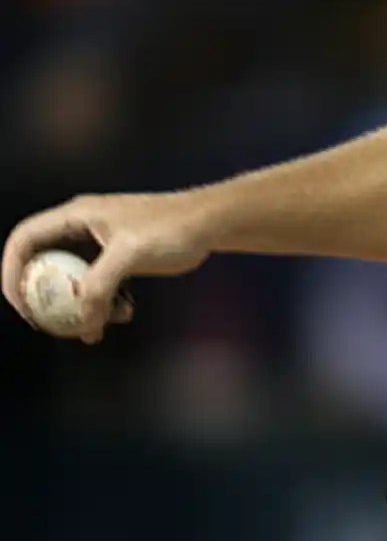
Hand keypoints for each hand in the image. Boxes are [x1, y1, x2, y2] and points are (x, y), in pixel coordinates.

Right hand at [2, 192, 214, 342]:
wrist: (212, 223)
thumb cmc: (172, 229)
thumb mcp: (130, 255)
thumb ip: (100, 287)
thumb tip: (84, 323)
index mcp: (76, 215)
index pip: (24, 240)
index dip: (11, 272)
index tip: (20, 305)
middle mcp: (82, 226)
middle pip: (44, 263)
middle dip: (45, 297)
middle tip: (50, 325)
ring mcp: (101, 242)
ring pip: (74, 279)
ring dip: (81, 305)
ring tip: (97, 326)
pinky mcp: (120, 257)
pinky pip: (99, 285)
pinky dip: (106, 302)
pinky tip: (125, 314)